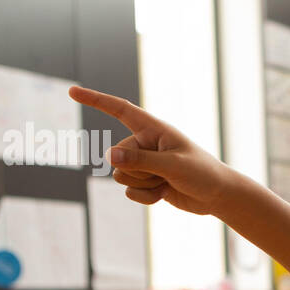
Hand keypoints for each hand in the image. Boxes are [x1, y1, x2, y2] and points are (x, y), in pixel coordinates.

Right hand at [69, 86, 241, 215]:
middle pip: (118, 157)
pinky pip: (129, 191)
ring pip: (120, 176)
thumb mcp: (173, 165)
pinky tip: (165, 193)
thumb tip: (109, 155)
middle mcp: (145, 143)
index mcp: (154, 129)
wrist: (217, 195)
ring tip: (168, 182)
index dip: (96, 100)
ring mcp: (144, 163)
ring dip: (144, 185)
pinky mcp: (146, 181)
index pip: (120, 110)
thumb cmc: (202, 173)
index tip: (73, 92)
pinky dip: (146, 197)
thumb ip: (141, 161)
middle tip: (168, 173)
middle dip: (139, 171)